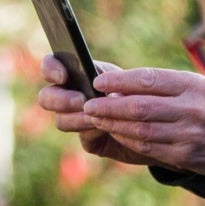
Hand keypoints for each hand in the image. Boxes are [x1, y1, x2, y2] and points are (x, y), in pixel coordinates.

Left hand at [35, 56, 204, 179]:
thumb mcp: (197, 87)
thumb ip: (165, 85)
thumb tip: (121, 85)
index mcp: (193, 85)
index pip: (150, 79)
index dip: (121, 80)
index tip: (99, 81)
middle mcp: (192, 108)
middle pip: (141, 106)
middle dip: (109, 105)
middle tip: (88, 104)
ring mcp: (188, 134)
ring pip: (140, 129)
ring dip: (113, 124)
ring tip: (96, 118)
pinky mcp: (185, 155)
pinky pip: (148, 147)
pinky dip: (127, 140)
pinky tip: (116, 133)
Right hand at [37, 57, 152, 165]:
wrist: (158, 121)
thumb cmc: (140, 91)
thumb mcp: (126, 78)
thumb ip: (108, 79)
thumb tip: (95, 86)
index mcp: (77, 74)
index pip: (51, 66)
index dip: (50, 69)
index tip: (62, 76)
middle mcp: (70, 96)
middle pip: (46, 97)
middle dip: (59, 99)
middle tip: (81, 100)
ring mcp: (77, 119)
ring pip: (61, 120)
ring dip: (78, 118)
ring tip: (97, 116)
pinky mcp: (89, 140)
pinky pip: (83, 137)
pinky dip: (94, 131)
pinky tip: (107, 128)